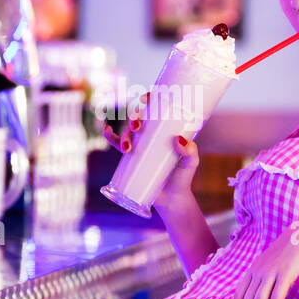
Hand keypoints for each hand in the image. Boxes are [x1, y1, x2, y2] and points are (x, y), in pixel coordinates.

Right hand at [102, 92, 200, 206]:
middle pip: (140, 117)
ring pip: (128, 131)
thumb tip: (178, 140)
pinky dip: (111, 136)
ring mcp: (142, 145)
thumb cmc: (183, 178)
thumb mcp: (191, 164)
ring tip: (127, 148)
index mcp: (168, 130)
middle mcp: (153, 134)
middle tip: (137, 127)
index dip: (150, 98)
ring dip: (123, 133)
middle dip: (134, 117)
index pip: (158, 108)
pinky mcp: (132, 157)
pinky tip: (107, 132)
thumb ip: (190, 153)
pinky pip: (118, 144)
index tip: (145, 99)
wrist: (171, 200)